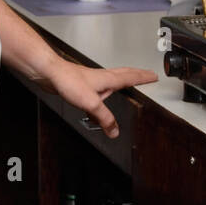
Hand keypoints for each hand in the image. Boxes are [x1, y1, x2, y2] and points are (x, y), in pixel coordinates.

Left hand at [34, 60, 156, 137]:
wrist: (51, 73)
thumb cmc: (69, 81)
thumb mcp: (91, 104)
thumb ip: (104, 118)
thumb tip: (114, 131)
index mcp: (109, 79)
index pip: (132, 77)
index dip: (144, 77)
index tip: (154, 76)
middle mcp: (103, 77)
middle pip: (125, 73)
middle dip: (138, 74)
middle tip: (146, 75)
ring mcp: (93, 79)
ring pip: (114, 78)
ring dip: (123, 79)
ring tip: (128, 83)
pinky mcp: (84, 83)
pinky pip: (102, 86)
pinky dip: (107, 90)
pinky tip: (101, 98)